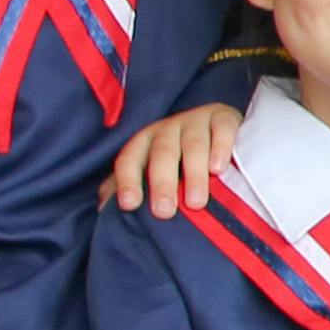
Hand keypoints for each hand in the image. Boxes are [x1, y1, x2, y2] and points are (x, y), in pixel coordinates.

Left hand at [98, 102, 241, 215]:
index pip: (129, 159)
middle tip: (164, 212)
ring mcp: (197, 121)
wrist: (219, 132)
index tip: (130, 206)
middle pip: (162, 153)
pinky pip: (222, 129)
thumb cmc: (180, 161)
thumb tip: (104, 208)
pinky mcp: (224, 117)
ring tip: (195, 202)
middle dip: (162, 183)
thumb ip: (127, 186)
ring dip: (193, 173)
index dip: (127, 181)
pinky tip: (219, 169)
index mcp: (145, 141)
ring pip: (193, 144)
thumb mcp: (151, 171)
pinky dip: (220, 148)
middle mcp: (168, 128)